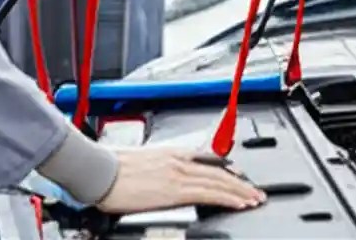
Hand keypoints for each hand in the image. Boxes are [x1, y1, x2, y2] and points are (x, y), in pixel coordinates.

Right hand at [96, 147, 265, 214]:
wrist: (99, 170)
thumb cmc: (111, 167)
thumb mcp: (140, 161)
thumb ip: (157, 168)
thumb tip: (160, 178)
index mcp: (170, 153)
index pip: (207, 160)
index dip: (227, 170)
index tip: (239, 177)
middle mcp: (178, 160)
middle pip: (218, 172)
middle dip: (240, 183)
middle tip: (256, 192)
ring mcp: (178, 174)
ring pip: (219, 182)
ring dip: (240, 192)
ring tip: (253, 200)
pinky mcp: (174, 190)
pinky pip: (209, 193)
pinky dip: (227, 198)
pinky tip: (238, 203)